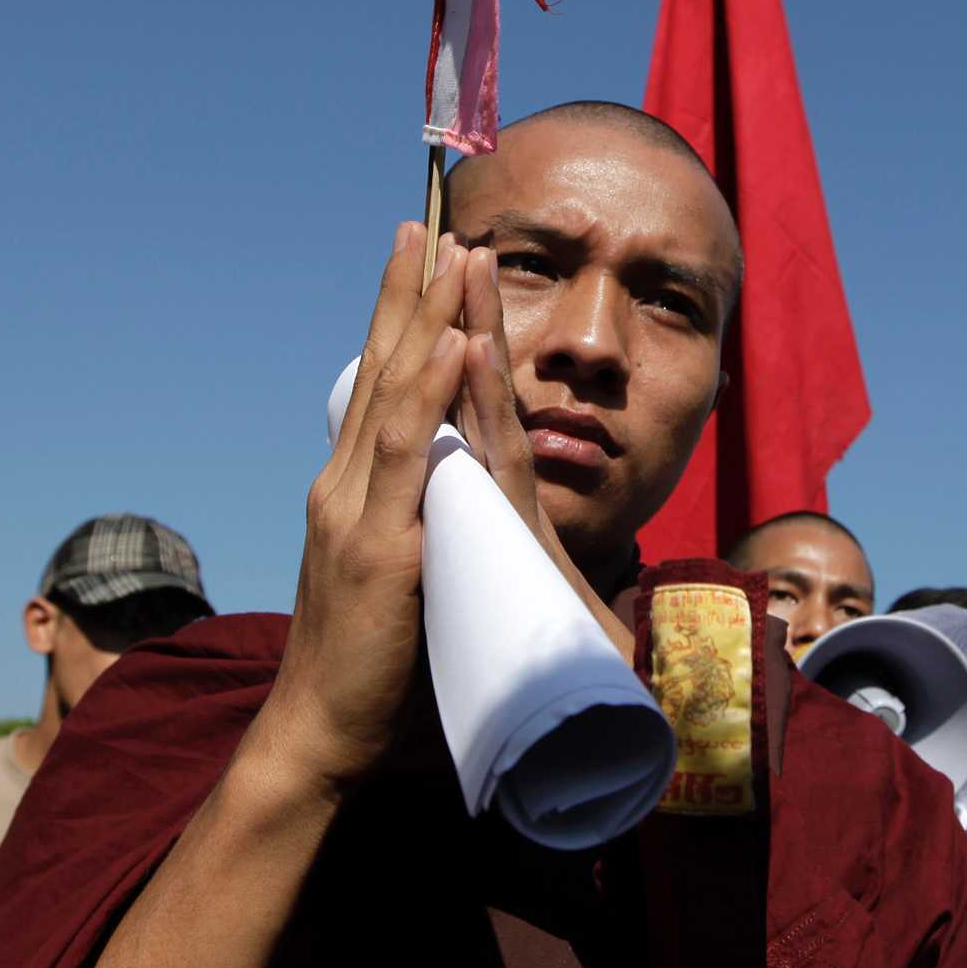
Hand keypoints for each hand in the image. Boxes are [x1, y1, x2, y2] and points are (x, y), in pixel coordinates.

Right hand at [266, 224, 476, 791]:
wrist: (317, 739)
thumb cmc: (364, 678)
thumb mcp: (392, 586)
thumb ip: (414, 540)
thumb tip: (449, 517)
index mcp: (351, 493)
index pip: (379, 387)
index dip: (398, 321)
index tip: (419, 257)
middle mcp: (344, 486)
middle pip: (380, 367)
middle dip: (406, 290)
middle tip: (426, 218)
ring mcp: (356, 511)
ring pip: (395, 389)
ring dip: (423, 314)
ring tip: (448, 249)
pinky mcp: (378, 545)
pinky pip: (410, 451)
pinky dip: (430, 389)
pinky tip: (454, 340)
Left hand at [451, 244, 635, 659]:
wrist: (532, 733)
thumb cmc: (492, 683)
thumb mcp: (472, 600)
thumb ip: (476, 550)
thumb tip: (462, 512)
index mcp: (478, 509)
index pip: (460, 412)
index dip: (452, 346)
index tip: (434, 282)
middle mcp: (495, 501)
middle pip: (477, 391)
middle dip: (466, 312)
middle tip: (455, 234)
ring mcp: (504, 514)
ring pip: (489, 407)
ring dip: (480, 327)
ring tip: (467, 259)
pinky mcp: (513, 541)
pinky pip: (495, 458)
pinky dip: (484, 397)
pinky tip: (472, 346)